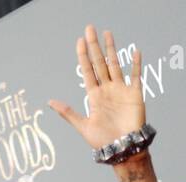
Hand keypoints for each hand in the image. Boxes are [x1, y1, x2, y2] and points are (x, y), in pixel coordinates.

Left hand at [48, 25, 144, 149]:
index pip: (87, 71)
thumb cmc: (103, 141)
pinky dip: (136, 64)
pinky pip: (135, 76)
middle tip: (90, 28)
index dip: (83, 56)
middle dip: (94, 46)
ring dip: (111, 49)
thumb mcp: (82, 126)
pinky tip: (135, 51)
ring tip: (107, 33)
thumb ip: (68, 113)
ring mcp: (121, 91)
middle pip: (100, 63)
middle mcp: (107, 90)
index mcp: (94, 96)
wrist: (122, 150)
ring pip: (115, 65)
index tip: (80, 41)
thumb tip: (49, 102)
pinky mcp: (134, 95)